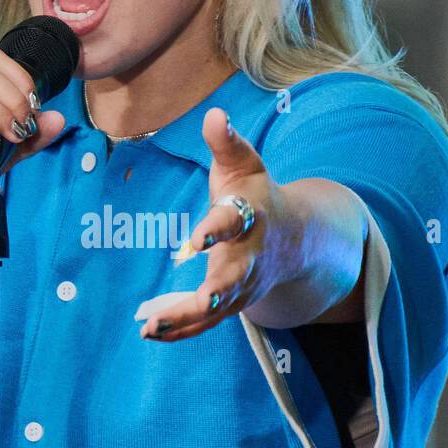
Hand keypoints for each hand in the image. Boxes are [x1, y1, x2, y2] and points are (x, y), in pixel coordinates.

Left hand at [139, 108, 299, 341]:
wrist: (296, 238)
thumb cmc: (257, 195)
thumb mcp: (245, 165)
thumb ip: (227, 143)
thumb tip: (214, 114)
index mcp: (250, 218)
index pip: (232, 223)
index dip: (213, 230)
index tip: (193, 240)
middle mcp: (249, 257)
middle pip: (233, 278)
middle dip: (216, 291)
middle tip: (199, 300)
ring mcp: (243, 286)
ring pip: (216, 308)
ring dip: (185, 318)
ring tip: (151, 327)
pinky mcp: (233, 303)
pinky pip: (207, 322)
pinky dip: (182, 330)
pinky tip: (151, 332)